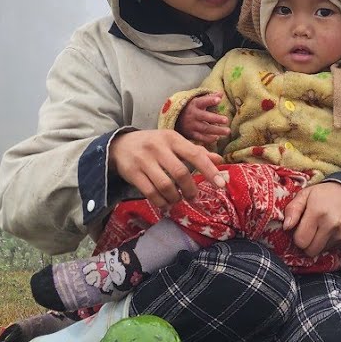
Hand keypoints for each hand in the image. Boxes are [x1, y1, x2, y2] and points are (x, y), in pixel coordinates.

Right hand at [110, 129, 224, 209]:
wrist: (119, 145)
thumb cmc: (153, 144)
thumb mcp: (173, 143)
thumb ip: (196, 151)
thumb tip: (219, 160)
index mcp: (172, 138)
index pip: (195, 154)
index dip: (209, 170)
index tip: (221, 185)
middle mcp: (158, 147)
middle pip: (180, 173)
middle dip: (190, 190)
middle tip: (193, 197)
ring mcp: (143, 160)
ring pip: (165, 186)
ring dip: (175, 198)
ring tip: (178, 200)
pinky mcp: (132, 173)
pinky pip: (151, 193)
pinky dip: (162, 202)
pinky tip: (166, 203)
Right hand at [176, 93, 230, 145]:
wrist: (175, 119)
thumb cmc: (191, 108)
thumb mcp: (198, 101)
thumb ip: (210, 98)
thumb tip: (221, 93)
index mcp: (195, 104)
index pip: (203, 101)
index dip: (210, 100)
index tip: (219, 100)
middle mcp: (193, 115)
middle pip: (205, 117)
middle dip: (216, 118)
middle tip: (226, 120)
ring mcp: (191, 125)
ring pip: (205, 128)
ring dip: (216, 130)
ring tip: (227, 131)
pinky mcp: (191, 134)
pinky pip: (200, 138)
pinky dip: (209, 139)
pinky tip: (217, 138)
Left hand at [282, 181, 340, 256]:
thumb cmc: (324, 194)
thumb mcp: (305, 194)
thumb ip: (292, 209)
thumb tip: (286, 227)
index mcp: (317, 212)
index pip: (301, 241)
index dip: (297, 237)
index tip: (300, 229)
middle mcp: (331, 224)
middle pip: (310, 251)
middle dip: (306, 243)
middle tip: (308, 231)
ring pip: (320, 251)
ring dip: (316, 244)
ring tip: (319, 229)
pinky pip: (331, 249)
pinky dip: (327, 243)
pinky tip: (329, 230)